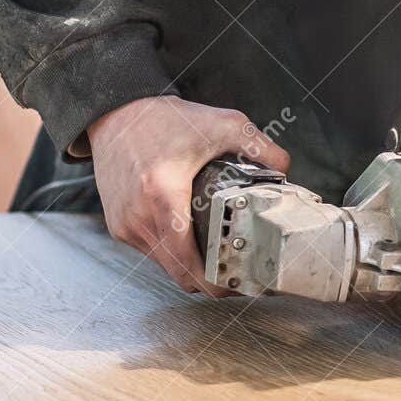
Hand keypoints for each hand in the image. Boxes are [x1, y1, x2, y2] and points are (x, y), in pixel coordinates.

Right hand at [86, 95, 290, 293]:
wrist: (117, 114)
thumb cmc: (164, 120)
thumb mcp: (223, 124)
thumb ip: (260, 147)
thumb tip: (284, 169)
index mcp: (163, 195)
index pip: (187, 259)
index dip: (213, 280)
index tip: (237, 285)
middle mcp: (139, 217)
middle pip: (178, 272)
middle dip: (209, 281)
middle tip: (238, 278)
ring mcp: (125, 224)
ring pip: (165, 265)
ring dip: (190, 268)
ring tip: (220, 259)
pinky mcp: (119, 226)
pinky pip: (152, 252)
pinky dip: (174, 254)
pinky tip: (195, 243)